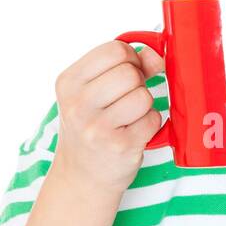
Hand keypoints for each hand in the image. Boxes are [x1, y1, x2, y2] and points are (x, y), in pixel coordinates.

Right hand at [51, 38, 165, 193]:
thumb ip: (123, 66)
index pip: (114, 50)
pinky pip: (153, 119)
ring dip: (145, 105)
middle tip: (127, 98)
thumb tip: (157, 56)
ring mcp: (98, 128)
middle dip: (138, 82)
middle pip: (130, 72)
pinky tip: (134, 132)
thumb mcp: (92, 92)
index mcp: (68, 82)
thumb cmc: (91, 126)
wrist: (81, 176)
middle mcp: (78, 105)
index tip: (127, 72)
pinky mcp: (120, 147)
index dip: (130, 58)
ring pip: (144, 96)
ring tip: (129, 117)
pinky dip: (151, 124)